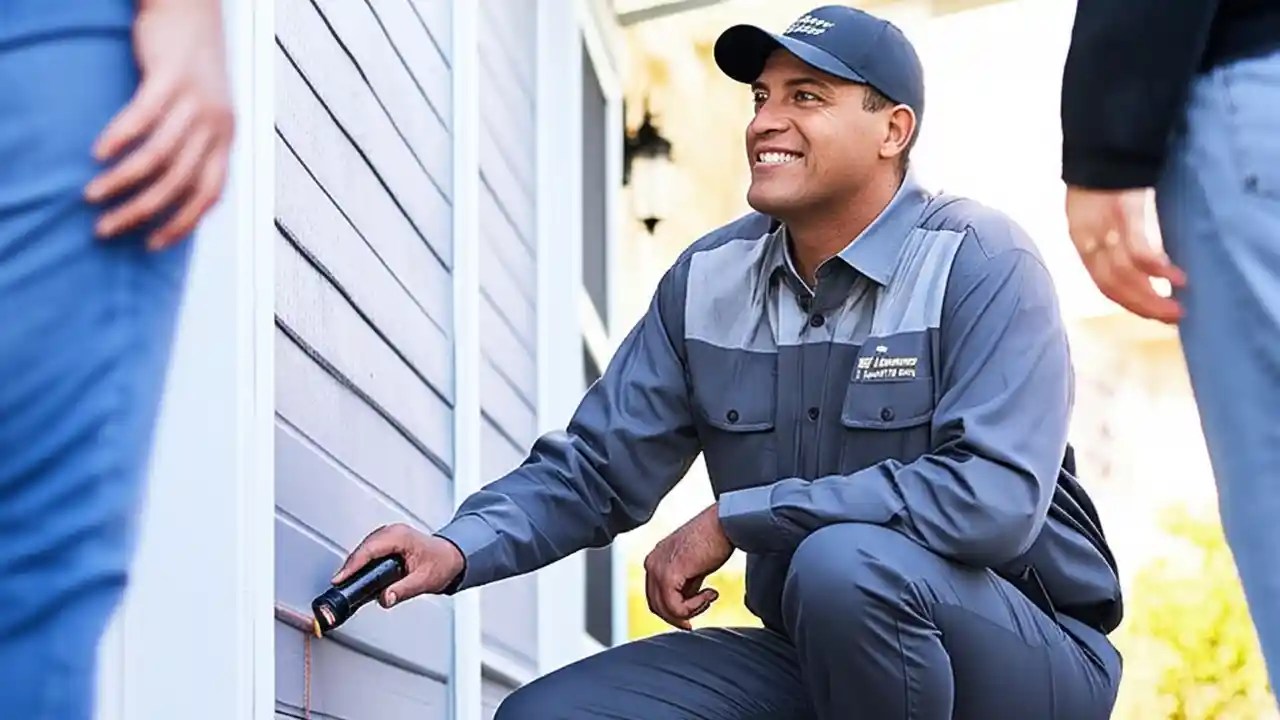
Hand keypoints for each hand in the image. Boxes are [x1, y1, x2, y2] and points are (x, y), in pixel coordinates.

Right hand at [85, 0, 234, 250]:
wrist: (193, 10)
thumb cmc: (191, 66)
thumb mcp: (205, 110)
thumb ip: (195, 144)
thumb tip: (168, 186)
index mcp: (226, 139)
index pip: (210, 195)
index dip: (183, 223)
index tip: (152, 244)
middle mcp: (216, 125)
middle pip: (178, 183)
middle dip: (142, 212)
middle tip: (106, 230)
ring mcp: (195, 102)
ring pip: (158, 156)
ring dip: (123, 181)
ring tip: (93, 196)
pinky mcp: (170, 78)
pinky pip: (143, 116)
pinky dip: (119, 138)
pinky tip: (98, 153)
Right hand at [332, 524, 464, 607]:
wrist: (451, 556)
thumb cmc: (442, 563)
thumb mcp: (424, 580)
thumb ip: (403, 590)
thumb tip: (384, 598)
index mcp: (401, 537)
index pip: (370, 550)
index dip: (353, 565)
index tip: (340, 578)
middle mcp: (393, 532)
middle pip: (363, 549)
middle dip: (350, 566)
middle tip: (339, 584)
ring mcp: (390, 535)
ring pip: (364, 549)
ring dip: (354, 564)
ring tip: (345, 582)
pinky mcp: (388, 541)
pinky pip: (369, 550)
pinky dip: (361, 561)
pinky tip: (357, 574)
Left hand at [643, 504, 734, 630]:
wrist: (725, 523)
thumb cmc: (714, 539)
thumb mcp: (694, 566)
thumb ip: (685, 584)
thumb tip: (685, 605)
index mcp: (655, 559)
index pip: (655, 597)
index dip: (673, 612)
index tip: (691, 617)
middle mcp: (652, 563)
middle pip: (656, 606)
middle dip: (679, 616)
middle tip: (699, 615)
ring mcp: (657, 568)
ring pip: (665, 609)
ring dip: (690, 611)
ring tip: (709, 598)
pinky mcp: (669, 574)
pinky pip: (675, 606)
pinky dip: (694, 607)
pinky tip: (710, 593)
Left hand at [1065, 185, 1185, 323]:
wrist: (1102, 142)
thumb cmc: (1106, 177)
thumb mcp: (1100, 211)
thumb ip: (1111, 235)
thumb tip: (1135, 259)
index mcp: (1081, 239)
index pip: (1101, 282)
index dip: (1127, 302)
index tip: (1151, 314)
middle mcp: (1088, 238)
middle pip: (1112, 285)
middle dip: (1143, 306)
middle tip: (1172, 319)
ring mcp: (1105, 227)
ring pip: (1124, 275)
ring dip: (1152, 297)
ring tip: (1177, 308)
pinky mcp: (1124, 213)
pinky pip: (1138, 251)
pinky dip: (1156, 269)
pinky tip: (1175, 279)